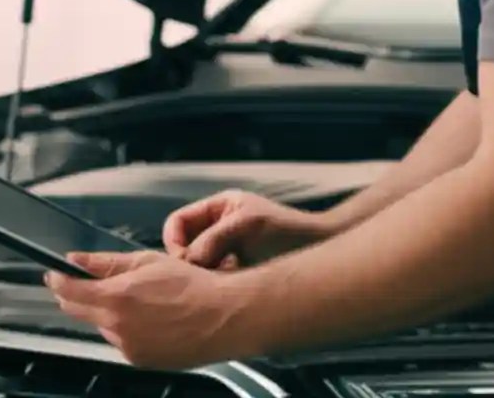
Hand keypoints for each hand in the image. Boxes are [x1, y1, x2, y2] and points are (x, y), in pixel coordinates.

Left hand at [45, 251, 257, 369]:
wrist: (224, 316)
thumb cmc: (193, 285)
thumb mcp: (147, 262)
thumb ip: (106, 263)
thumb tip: (77, 260)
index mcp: (116, 298)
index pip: (69, 291)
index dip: (59, 281)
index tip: (56, 275)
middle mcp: (117, 327)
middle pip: (80, 312)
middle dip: (80, 296)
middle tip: (92, 283)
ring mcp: (128, 347)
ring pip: (103, 327)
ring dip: (108, 314)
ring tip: (141, 300)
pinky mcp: (141, 361)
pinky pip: (122, 342)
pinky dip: (127, 330)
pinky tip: (151, 318)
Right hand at [163, 190, 334, 268]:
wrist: (319, 249)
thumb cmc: (288, 231)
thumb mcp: (247, 226)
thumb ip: (213, 238)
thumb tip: (186, 261)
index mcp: (218, 208)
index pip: (177, 223)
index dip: (174, 242)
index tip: (185, 261)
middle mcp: (218, 228)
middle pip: (184, 247)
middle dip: (190, 262)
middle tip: (205, 275)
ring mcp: (226, 251)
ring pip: (198, 267)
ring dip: (205, 276)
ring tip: (225, 280)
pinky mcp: (236, 272)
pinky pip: (213, 280)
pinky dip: (218, 285)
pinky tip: (236, 286)